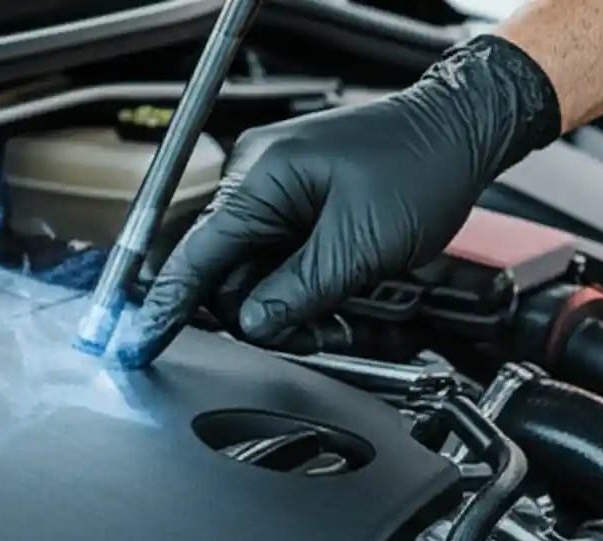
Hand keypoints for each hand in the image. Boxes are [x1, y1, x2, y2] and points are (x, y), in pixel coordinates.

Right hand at [114, 35, 559, 367]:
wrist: (463, 135)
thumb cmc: (420, 168)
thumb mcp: (359, 246)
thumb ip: (298, 291)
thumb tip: (252, 323)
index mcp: (262, 178)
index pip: (197, 253)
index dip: (167, 305)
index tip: (139, 343)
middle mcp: (259, 182)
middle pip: (226, 271)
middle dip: (258, 314)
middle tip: (308, 341)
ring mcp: (280, 193)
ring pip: (258, 273)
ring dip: (287, 307)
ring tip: (334, 323)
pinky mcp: (302, 206)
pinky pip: (283, 260)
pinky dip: (303, 290)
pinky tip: (335, 301)